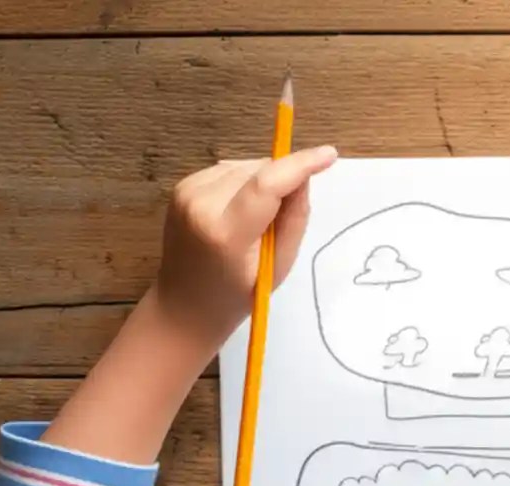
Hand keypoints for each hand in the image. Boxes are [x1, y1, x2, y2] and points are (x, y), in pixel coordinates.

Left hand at [155, 145, 338, 346]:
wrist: (183, 307)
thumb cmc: (236, 295)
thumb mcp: (278, 267)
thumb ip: (294, 219)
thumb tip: (303, 177)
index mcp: (226, 233)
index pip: (267, 185)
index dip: (300, 165)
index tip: (328, 154)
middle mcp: (201, 205)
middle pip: (257, 171)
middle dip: (280, 182)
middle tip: (279, 219)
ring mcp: (186, 193)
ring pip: (243, 167)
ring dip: (260, 183)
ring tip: (256, 219)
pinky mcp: (181, 187)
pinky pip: (227, 171)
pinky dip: (241, 185)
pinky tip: (237, 212)